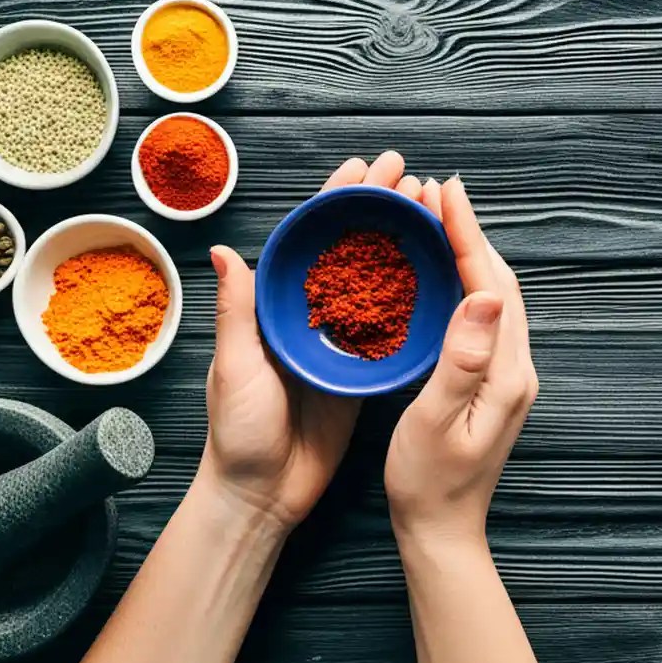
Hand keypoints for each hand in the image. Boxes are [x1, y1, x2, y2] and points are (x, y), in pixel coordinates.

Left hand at [202, 151, 428, 529]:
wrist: (262, 495)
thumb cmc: (238, 434)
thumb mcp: (234, 368)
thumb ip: (237, 313)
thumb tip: (227, 251)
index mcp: (275, 309)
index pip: (309, 241)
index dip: (336, 201)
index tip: (362, 167)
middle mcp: (309, 318)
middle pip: (348, 250)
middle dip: (376, 209)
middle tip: (408, 175)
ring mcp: (338, 345)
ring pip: (375, 282)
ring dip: (399, 243)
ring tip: (428, 209)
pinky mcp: (362, 375)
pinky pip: (390, 331)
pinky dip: (411, 300)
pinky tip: (435, 274)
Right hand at [386, 176, 537, 544]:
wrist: (442, 531)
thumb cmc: (428, 484)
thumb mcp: (434, 421)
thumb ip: (461, 358)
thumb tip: (484, 296)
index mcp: (506, 374)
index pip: (491, 285)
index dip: (468, 234)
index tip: (446, 193)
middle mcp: (516, 370)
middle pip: (499, 283)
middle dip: (469, 233)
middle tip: (438, 193)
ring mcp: (507, 378)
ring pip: (494, 297)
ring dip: (468, 254)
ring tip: (438, 219)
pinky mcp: (492, 384)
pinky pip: (483, 318)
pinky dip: (465, 283)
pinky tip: (442, 274)